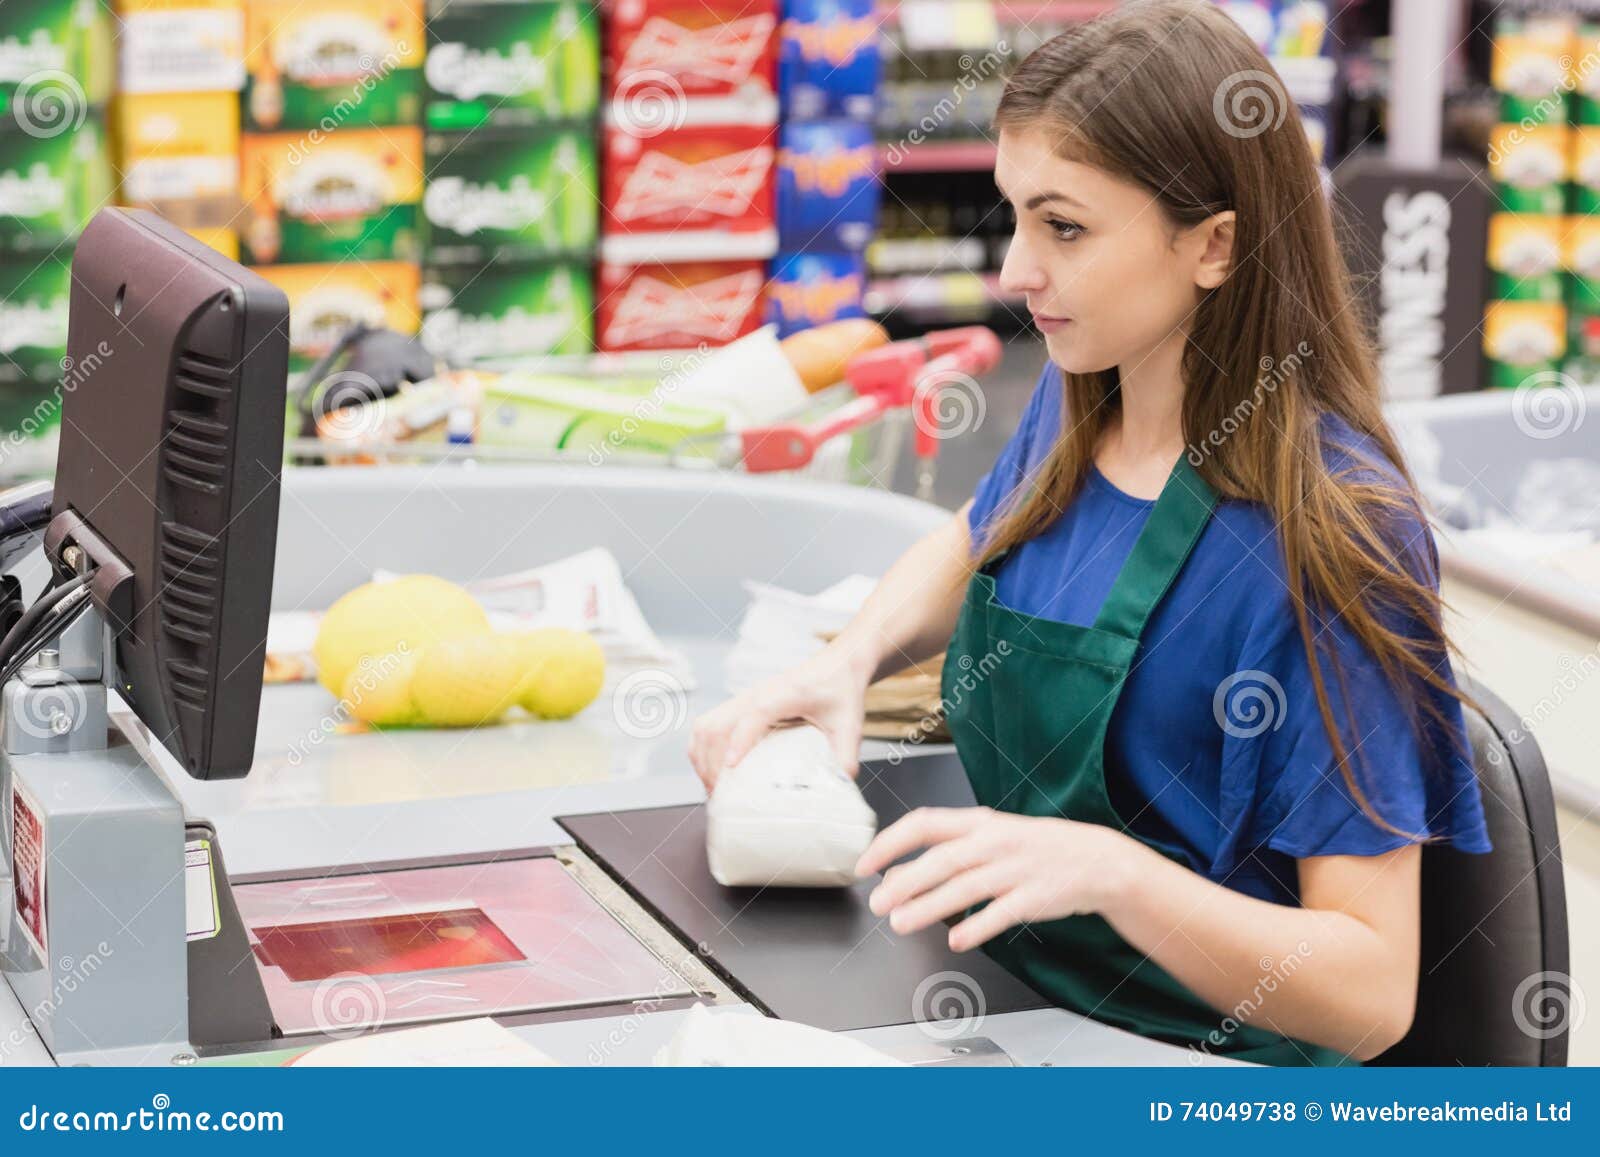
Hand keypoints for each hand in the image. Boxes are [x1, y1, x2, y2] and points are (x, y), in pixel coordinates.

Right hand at [688, 644, 874, 791]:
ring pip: (705, 725)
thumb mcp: (850, 726)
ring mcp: (744, 698)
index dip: (739, 741)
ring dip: (702, 758)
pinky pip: (709, 724)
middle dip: (711, 763)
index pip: (753, 715)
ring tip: (713, 788)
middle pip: (716, 724)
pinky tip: (713, 770)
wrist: (836, 665)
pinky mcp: (740, 705)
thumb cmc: (840, 691)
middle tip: (721, 795)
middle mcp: (756, 694)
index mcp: (784, 694)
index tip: (731, 768)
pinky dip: (703, 749)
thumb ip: (844, 758)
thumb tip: (835, 789)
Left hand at [855, 807, 1148, 951]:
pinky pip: (1002, 912)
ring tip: (901, 923)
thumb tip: (896, 875)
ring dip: (930, 906)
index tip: (867, 864)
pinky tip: (956, 940)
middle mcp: (994, 841)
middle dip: (906, 881)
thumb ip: (946, 853)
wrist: (1097, 860)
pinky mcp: (1035, 895)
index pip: (925, 823)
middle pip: (942, 858)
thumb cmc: (1034, 849)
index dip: (891, 842)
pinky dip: (978, 926)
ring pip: (966, 886)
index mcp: (979, 822)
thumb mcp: (990, 839)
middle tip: (878, 902)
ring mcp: (1016, 868)